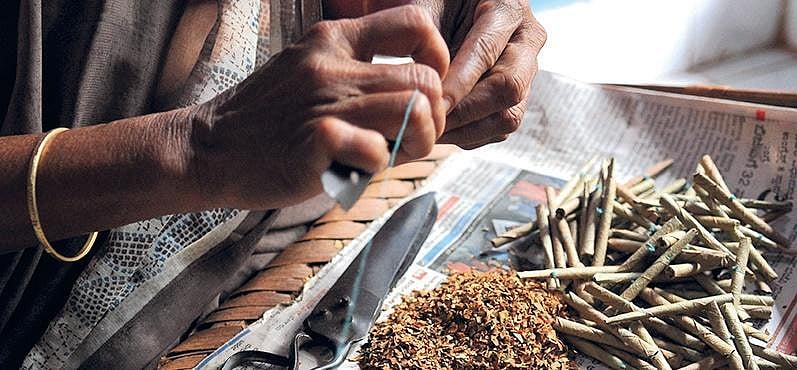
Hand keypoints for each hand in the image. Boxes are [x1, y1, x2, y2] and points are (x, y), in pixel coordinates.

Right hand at [188, 6, 448, 209]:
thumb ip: (359, 75)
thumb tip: (418, 99)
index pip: (416, 23)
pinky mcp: (314, 142)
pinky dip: (377, 165)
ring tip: (389, 155)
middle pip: (427, 78)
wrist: (206, 149)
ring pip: (414, 109)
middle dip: (433, 117)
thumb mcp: (308, 73)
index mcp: (334, 39)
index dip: (436, 60)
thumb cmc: (265, 119)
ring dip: (416, 141)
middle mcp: (332, 64)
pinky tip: (356, 169)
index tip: (423, 92)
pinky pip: (376, 148)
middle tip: (410, 140)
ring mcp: (323, 101)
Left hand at [368, 0, 545, 148]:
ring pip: (508, 116)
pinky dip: (469, 135)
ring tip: (431, 129)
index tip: (433, 103)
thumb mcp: (428, 3)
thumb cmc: (436, 1)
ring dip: (467, 129)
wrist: (452, 8)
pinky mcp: (514, 97)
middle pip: (509, 88)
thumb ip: (425, 35)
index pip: (488, 52)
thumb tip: (424, 83)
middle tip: (429, 121)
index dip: (459, 83)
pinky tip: (441, 128)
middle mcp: (526, 41)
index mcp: (508, 7)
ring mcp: (524, 72)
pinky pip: (498, 128)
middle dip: (466, 111)